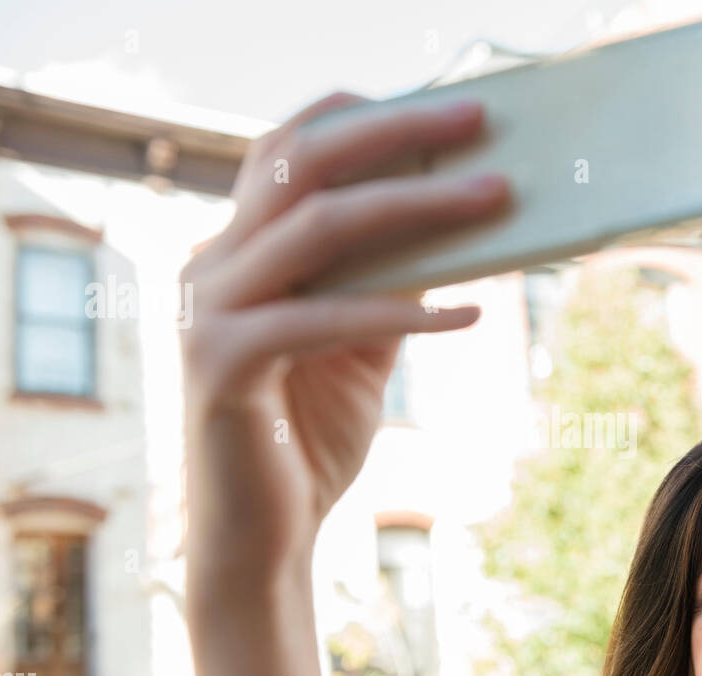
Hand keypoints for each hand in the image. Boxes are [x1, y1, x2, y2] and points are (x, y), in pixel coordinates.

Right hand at [179, 91, 509, 580]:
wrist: (263, 541)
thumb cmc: (308, 441)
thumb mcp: (358, 346)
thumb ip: (385, 282)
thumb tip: (453, 219)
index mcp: (236, 252)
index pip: (287, 152)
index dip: (358, 118)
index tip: (440, 108)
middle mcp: (210, 267)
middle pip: (302, 165)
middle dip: (396, 135)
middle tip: (478, 120)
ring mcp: (206, 313)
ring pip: (318, 228)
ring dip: (417, 207)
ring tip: (496, 200)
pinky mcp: (221, 367)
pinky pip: (323, 318)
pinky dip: (403, 312)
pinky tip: (471, 314)